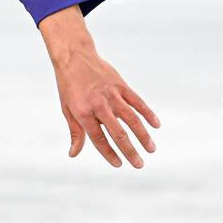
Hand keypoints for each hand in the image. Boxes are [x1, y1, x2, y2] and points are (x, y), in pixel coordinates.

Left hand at [53, 47, 159, 167]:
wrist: (75, 57)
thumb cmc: (69, 86)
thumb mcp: (67, 109)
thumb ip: (75, 133)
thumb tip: (73, 154)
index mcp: (83, 113)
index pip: (98, 138)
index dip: (109, 153)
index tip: (119, 164)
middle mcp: (99, 105)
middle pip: (118, 132)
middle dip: (130, 150)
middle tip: (139, 164)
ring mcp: (112, 95)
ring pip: (132, 119)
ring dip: (143, 135)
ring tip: (151, 149)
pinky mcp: (121, 86)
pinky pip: (137, 102)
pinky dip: (148, 114)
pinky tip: (156, 125)